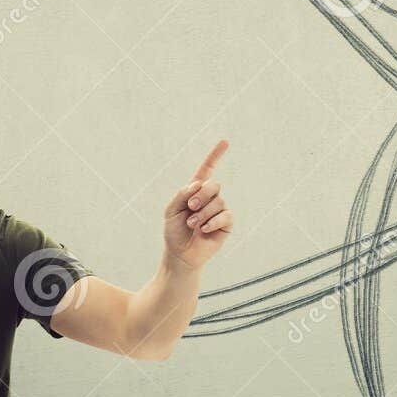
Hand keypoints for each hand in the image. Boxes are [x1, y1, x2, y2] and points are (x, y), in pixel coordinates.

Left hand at [163, 138, 233, 268]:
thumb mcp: (171, 210)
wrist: (180, 254)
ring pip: (218, 202)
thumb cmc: (174, 232)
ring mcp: (218, 211)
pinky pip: (225, 216)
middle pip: (213, 184)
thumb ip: (182, 194)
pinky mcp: (225, 224)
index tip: (225, 141)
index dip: (216, 155)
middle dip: (201, 195)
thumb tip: (199, 183)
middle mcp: (209, 198)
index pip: (207, 169)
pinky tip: (203, 230)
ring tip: (192, 225)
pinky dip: (212, 221)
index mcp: (195, 191)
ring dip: (202, 213)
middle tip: (190, 207)